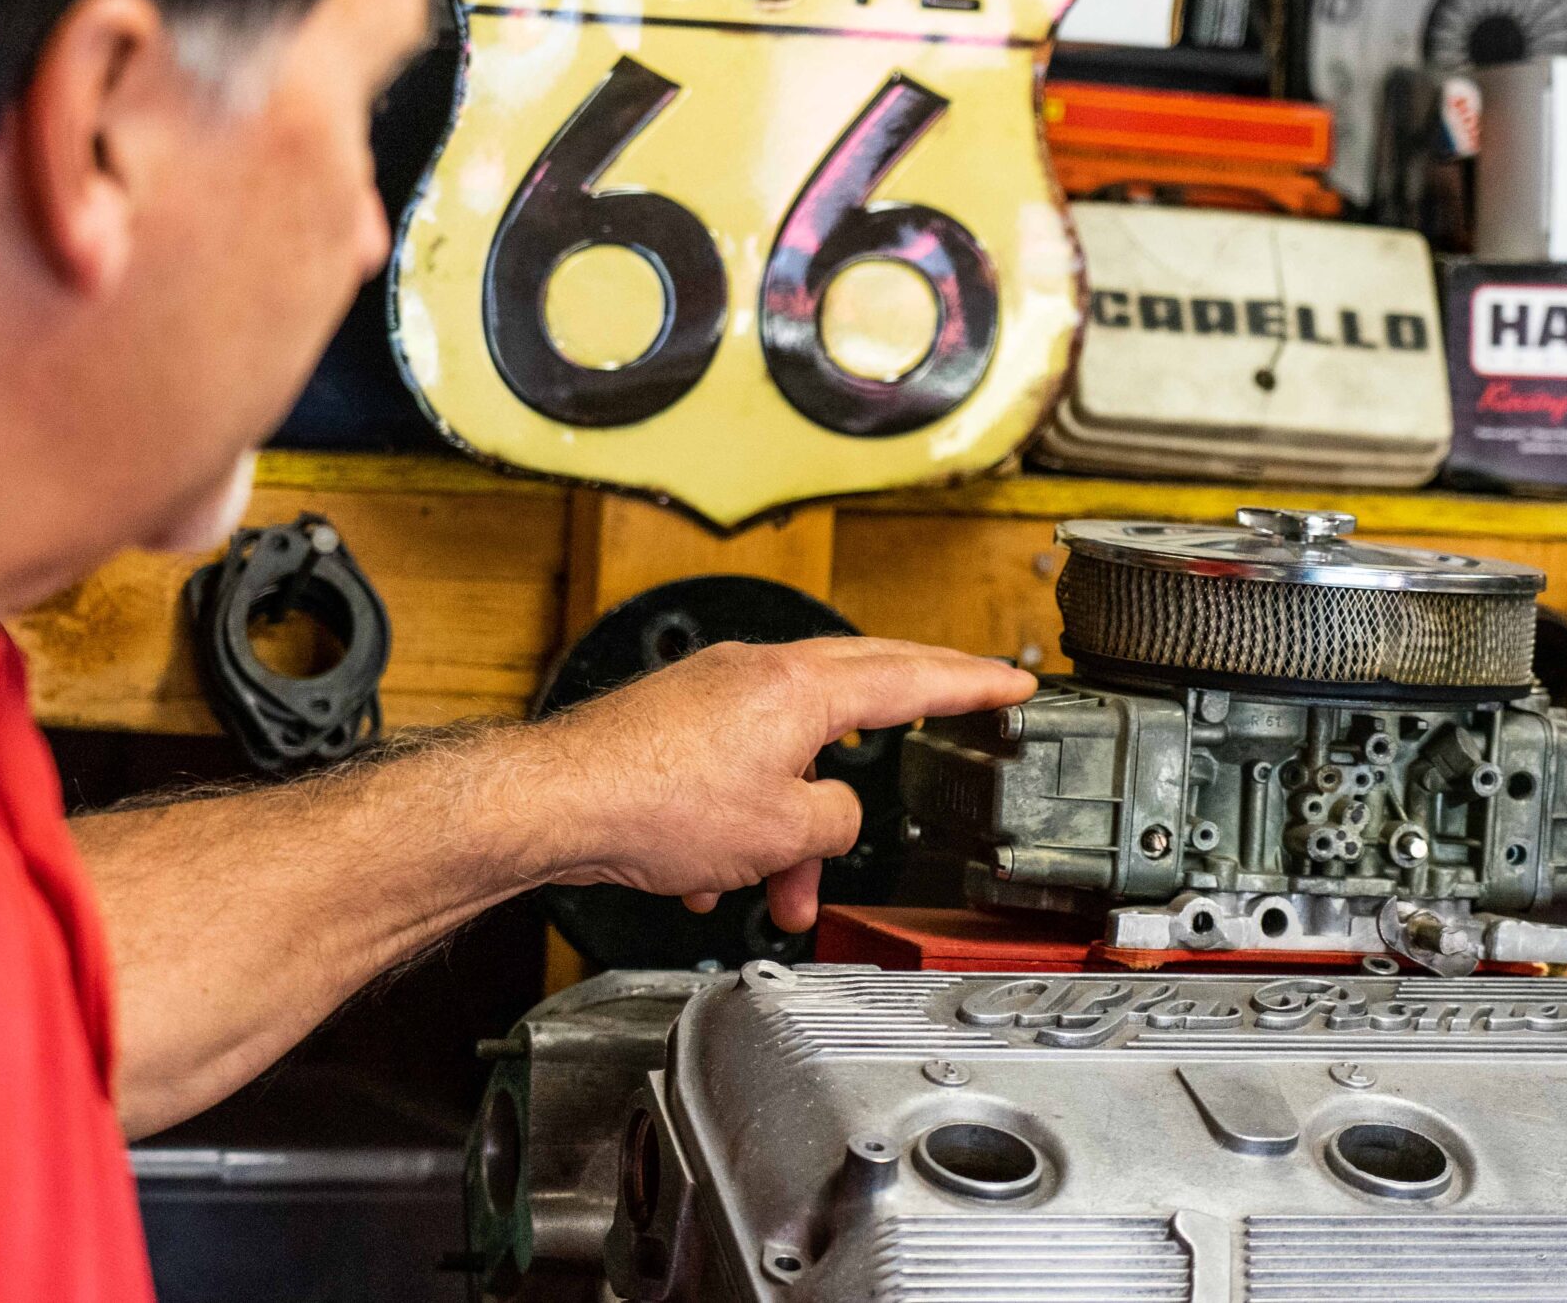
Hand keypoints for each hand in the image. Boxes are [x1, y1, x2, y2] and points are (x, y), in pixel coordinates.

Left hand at [536, 638, 1033, 934]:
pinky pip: (734, 771)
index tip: (1010, 679)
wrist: (555, 802)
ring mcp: (712, 691)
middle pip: (854, 698)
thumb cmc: (655, 803)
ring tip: (778, 894)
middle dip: (888, 752)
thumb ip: (835, 822)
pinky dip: (739, 823)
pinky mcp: (673, 721)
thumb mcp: (782, 833)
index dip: (971, 683)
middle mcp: (758, 672)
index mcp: (802, 687)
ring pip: (785, 758)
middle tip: (950, 720)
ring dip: (791, 829)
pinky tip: (712, 876)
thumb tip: (833, 818)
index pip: (912, 676)